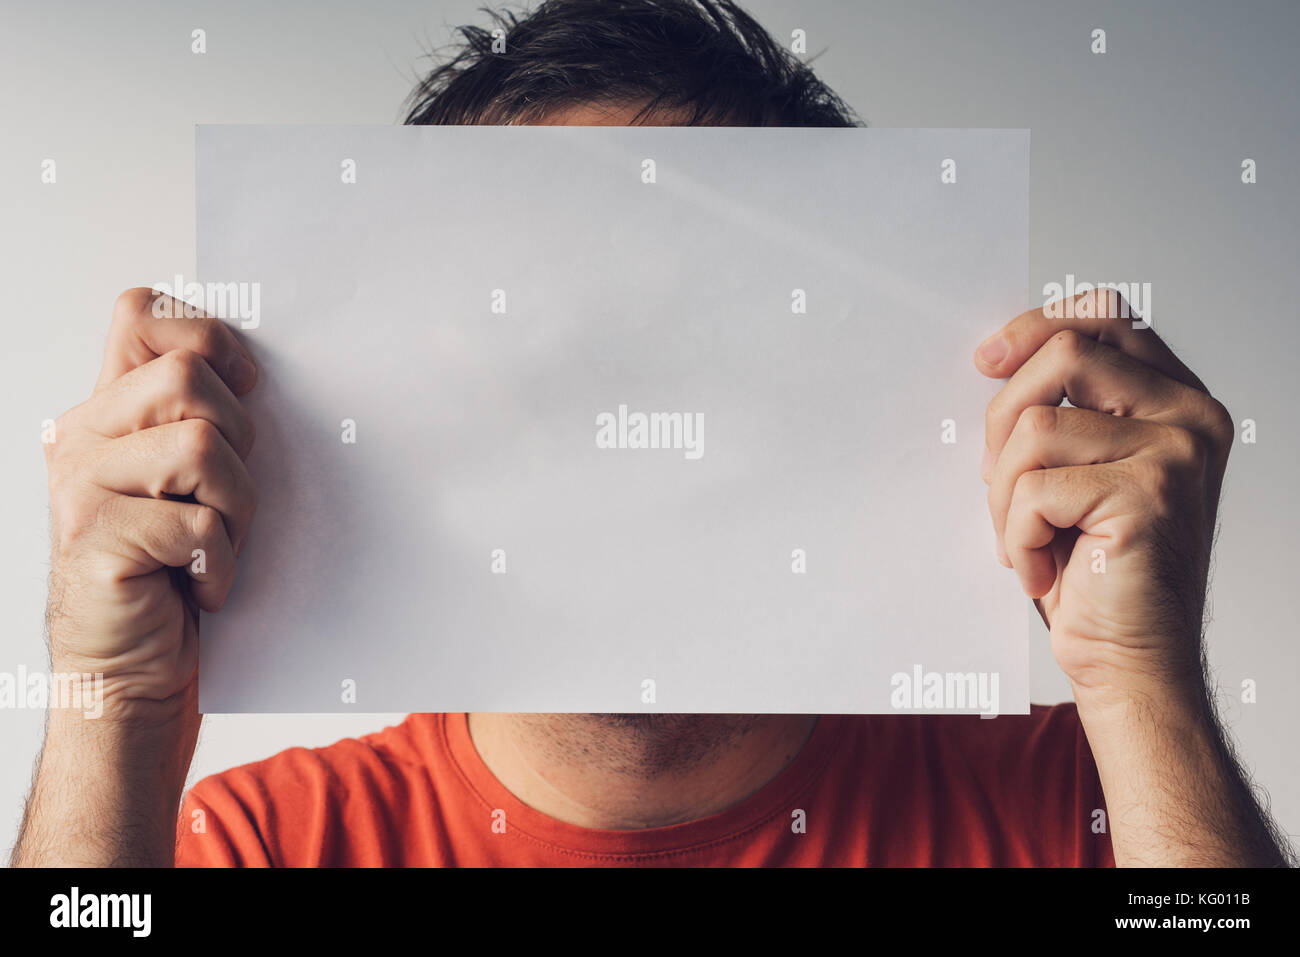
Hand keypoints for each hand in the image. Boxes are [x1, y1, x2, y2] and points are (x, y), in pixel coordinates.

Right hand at [44, 288, 257, 715]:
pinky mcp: (95, 541)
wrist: (133, 674)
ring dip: (235, 507)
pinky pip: (197, 524)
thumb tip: (262, 371)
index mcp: (109, 410)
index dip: (208, 338)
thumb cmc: (176, 574)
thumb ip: (205, 418)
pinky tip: (200, 586)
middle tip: (227, 501)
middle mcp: (82, 436)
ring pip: (201, 444)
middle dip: (239, 441)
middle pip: (186, 377)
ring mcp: (81, 487)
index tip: (246, 389)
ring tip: (215, 546)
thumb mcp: (196, 481)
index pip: (142, 314)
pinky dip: (220, 563)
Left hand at [975, 288, 1232, 702]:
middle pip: (1064, 354)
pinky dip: (1017, 535)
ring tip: (1026, 540)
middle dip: (1002, 419)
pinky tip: (1042, 569)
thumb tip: (998, 359)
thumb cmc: (1095, 571)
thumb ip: (1063, 410)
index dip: (1038, 326)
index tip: (986, 360)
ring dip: (1004, 495)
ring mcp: (1176, 452)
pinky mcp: (1149, 495)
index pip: (1109, 317)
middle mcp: (1190, 417)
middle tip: (996, 483)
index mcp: (1178, 402)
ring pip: (1035, 426)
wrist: (1130, 660)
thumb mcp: (1076, 471)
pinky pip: (1035, 488)